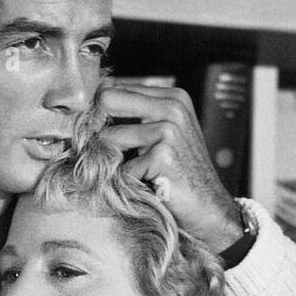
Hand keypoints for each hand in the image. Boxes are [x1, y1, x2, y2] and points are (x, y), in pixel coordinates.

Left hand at [97, 79, 244, 252]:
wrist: (209, 208)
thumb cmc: (179, 174)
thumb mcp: (160, 136)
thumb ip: (133, 118)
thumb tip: (87, 113)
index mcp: (171, 97)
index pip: (113, 87)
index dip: (95, 111)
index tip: (90, 132)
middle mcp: (172, 106)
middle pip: (106, 99)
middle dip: (93, 126)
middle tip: (96, 150)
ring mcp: (170, 129)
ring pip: (109, 137)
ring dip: (111, 161)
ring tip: (130, 174)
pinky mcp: (164, 154)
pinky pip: (122, 168)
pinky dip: (127, 183)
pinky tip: (145, 186)